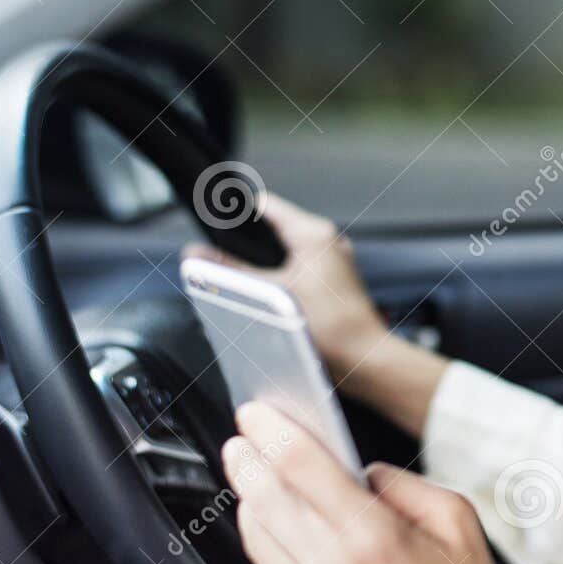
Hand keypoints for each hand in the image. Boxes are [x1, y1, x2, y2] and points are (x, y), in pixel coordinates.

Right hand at [182, 192, 389, 387]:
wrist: (366, 358)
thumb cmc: (331, 327)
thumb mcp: (270, 295)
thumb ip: (230, 272)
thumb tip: (196, 255)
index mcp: (313, 233)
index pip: (266, 205)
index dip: (238, 212)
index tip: (216, 222)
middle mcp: (328, 240)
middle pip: (276, 229)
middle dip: (250, 245)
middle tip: (229, 261)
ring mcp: (336, 259)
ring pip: (289, 250)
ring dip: (268, 263)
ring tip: (253, 282)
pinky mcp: (337, 279)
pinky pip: (304, 267)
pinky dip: (286, 276)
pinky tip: (276, 296)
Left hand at [222, 401, 516, 563]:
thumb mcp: (457, 522)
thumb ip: (402, 484)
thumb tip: (358, 471)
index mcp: (372, 537)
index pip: (299, 465)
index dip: (270, 430)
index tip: (256, 411)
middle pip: (263, 497)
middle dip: (248, 460)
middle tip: (244, 440)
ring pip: (256, 536)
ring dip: (252, 500)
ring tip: (258, 480)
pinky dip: (267, 545)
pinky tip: (282, 532)